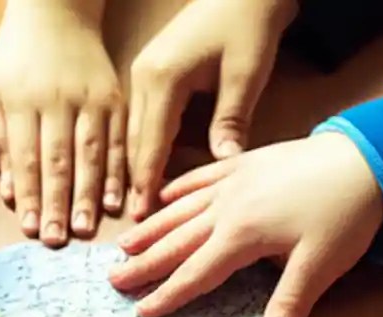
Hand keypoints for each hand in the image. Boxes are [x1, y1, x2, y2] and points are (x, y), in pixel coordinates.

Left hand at [0, 1, 124, 242]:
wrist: (57, 11)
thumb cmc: (17, 56)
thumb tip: (7, 193)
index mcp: (22, 100)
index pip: (26, 157)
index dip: (29, 196)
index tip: (29, 229)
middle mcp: (58, 101)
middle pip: (58, 160)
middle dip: (57, 204)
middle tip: (57, 240)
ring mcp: (90, 99)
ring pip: (91, 154)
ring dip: (89, 196)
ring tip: (86, 229)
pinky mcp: (115, 99)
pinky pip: (118, 141)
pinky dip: (118, 173)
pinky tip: (117, 201)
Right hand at [110, 133, 382, 316]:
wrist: (368, 155)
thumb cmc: (346, 212)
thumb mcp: (321, 264)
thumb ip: (291, 303)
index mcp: (242, 235)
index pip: (196, 273)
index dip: (168, 295)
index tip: (142, 311)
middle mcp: (228, 206)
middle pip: (177, 240)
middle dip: (145, 263)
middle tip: (114, 280)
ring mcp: (235, 180)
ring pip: (181, 208)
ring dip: (152, 227)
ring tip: (124, 244)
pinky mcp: (247, 161)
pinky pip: (202, 176)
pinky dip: (179, 188)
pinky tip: (163, 196)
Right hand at [127, 0, 297, 215]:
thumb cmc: (248, 25)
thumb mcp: (245, 75)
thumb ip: (231, 119)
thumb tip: (222, 161)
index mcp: (163, 79)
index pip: (149, 143)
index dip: (145, 183)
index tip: (141, 217)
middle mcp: (144, 77)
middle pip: (135, 141)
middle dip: (134, 182)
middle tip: (136, 224)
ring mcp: (144, 73)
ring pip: (135, 131)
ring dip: (136, 167)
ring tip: (137, 205)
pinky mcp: (153, 72)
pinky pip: (142, 118)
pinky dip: (145, 146)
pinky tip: (148, 169)